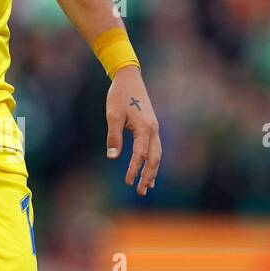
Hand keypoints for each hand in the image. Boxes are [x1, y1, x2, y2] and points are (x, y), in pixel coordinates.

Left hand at [106, 65, 160, 195]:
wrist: (129, 78)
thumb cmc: (119, 95)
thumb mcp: (113, 115)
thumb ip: (113, 137)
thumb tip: (112, 157)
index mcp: (144, 127)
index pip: (140, 154)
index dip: (134, 169)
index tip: (127, 182)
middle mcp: (153, 130)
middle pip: (154, 158)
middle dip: (148, 176)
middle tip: (140, 192)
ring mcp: (154, 128)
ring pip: (157, 155)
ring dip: (152, 171)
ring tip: (147, 187)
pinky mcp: (151, 127)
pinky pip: (155, 148)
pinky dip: (152, 161)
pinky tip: (148, 171)